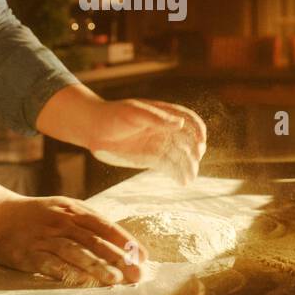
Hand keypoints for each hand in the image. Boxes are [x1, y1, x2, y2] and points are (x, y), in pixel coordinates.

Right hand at [0, 195, 148, 285]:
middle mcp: (61, 222)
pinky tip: (84, 282)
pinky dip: (69, 273)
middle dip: (117, 258)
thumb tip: (119, 240)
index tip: (143, 257)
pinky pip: (52, 264)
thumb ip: (88, 222)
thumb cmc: (38, 215)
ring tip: (115, 280)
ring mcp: (45, 238)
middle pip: (94, 241)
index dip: (125, 241)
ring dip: (97, 267)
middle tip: (136, 273)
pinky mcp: (30, 254)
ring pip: (75, 252)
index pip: (105, 225)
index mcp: (73, 210)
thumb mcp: (64, 209)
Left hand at [86, 99, 207, 184]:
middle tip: (194, 161)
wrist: (94, 129)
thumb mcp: (135, 113)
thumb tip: (180, 123)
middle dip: (194, 151)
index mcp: (164, 114)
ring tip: (190, 178)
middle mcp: (165, 129)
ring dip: (188, 166)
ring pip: (180, 156)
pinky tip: (183, 181)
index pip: (189, 120)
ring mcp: (159, 144)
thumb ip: (157, 119)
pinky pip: (170, 166)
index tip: (201, 141)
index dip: (198, 130)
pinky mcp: (152, 158)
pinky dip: (178, 173)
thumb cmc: (114, 115)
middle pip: (188, 140)